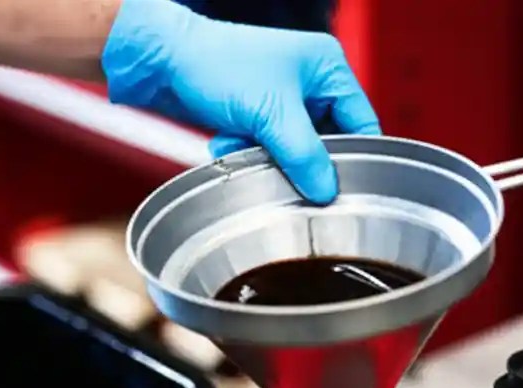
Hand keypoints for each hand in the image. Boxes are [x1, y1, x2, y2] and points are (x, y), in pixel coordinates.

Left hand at [102, 0, 380, 203]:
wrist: (161, 60)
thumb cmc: (218, 66)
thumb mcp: (272, 115)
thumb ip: (305, 156)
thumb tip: (326, 191)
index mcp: (328, 67)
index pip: (361, 123)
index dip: (354, 159)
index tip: (345, 191)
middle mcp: (309, 81)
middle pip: (325, 142)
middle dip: (298, 160)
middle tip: (282, 171)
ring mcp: (280, 97)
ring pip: (291, 150)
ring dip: (265, 157)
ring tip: (241, 146)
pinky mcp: (254, 113)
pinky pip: (263, 148)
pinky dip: (244, 151)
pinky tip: (224, 141)